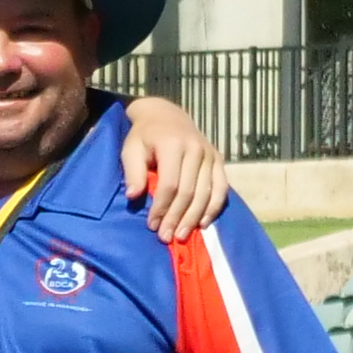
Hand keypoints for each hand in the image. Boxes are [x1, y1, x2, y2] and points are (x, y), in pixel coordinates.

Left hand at [117, 91, 229, 241]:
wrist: (166, 116)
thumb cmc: (144, 136)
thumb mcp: (131, 149)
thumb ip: (132, 172)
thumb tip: (133, 196)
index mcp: (174, 145)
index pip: (170, 184)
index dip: (161, 207)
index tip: (152, 225)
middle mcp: (196, 149)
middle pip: (189, 192)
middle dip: (176, 217)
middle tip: (166, 237)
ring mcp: (210, 154)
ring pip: (206, 193)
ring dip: (194, 217)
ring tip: (181, 235)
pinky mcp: (219, 160)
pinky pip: (221, 188)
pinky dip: (214, 207)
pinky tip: (204, 223)